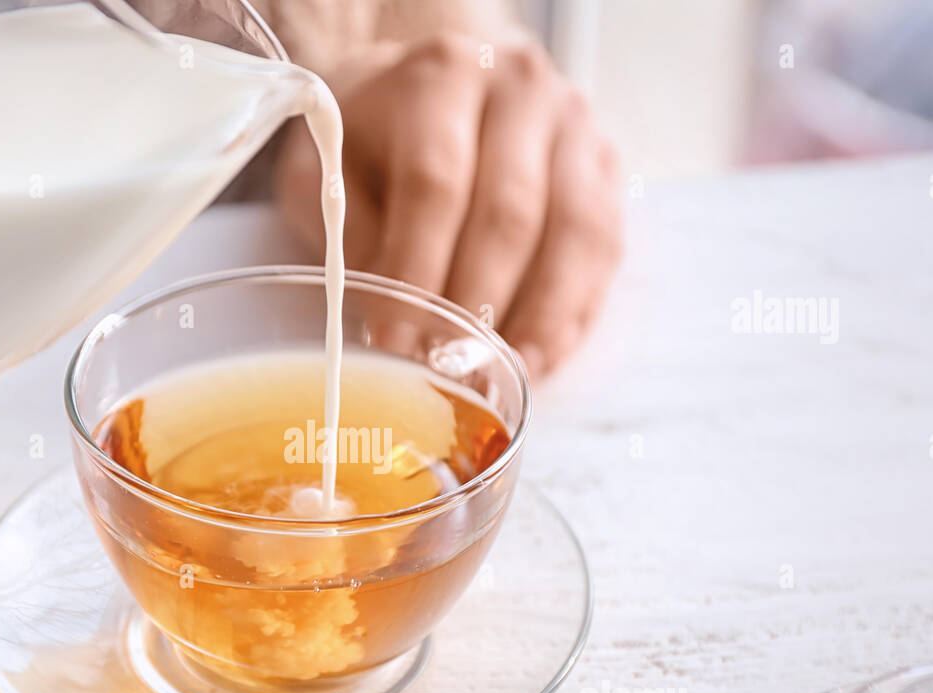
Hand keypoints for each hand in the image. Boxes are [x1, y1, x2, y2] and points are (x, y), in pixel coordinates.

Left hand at [276, 34, 622, 377]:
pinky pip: (601, 249)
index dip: (415, 270)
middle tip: (446, 368)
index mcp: (439, 77)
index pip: (435, 183)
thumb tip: (388, 314)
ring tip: (497, 375)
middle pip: (509, 213)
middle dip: (475, 305)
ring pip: (572, 233)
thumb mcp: (328, 171)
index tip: (394, 339)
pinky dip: (571, 313)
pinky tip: (537, 358)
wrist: (430, 90)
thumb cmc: (370, 139)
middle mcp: (519, 88)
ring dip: (535, 317)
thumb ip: (348, 233)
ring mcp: (573, 126)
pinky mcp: (604, 168)